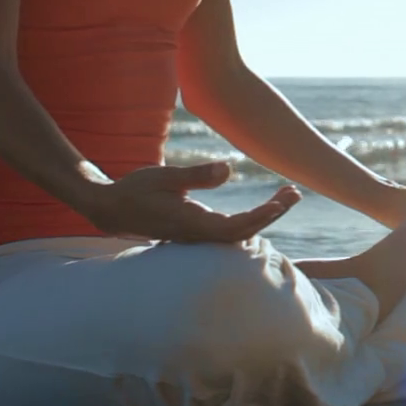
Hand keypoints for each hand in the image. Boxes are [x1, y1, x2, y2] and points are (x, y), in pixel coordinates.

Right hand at [78, 161, 301, 242]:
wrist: (110, 210)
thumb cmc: (134, 190)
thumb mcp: (163, 176)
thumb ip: (196, 175)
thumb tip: (228, 169)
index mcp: (189, 224)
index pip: (234, 227)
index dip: (260, 218)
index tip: (280, 203)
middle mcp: (196, 234)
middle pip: (243, 232)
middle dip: (271, 213)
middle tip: (294, 192)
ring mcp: (196, 236)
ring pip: (238, 233)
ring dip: (264, 215)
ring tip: (287, 195)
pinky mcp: (196, 232)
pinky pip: (229, 231)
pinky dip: (251, 218)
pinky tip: (266, 208)